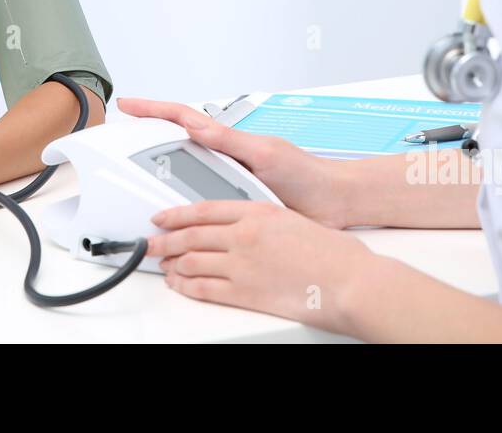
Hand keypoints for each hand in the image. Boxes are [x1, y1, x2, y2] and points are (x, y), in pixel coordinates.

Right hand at [116, 97, 357, 228]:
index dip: (153, 110)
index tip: (128, 105)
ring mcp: (228, 179)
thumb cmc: (306, 173)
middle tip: (119, 141)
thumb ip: (230, 140)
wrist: (331, 203)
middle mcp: (224, 158)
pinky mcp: (235, 203)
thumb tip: (197, 124)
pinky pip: (200, 201)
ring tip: (134, 180)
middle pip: (175, 144)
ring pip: (184, 174)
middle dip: (146, 138)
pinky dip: (182, 202)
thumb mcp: (266, 152)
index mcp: (228, 140)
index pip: (182, 118)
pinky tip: (172, 212)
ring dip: (160, 174)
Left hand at [149, 200, 379, 336]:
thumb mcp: (293, 221)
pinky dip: (186, 286)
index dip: (177, 214)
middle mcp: (244, 235)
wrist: (350, 281)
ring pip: (192, 261)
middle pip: (191, 235)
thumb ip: (263, 221)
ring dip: (173, 264)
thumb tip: (243, 228)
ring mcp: (242, 264)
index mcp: (257, 211)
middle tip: (151, 242)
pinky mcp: (244, 292)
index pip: (204, 209)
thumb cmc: (333, 253)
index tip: (163, 217)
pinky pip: (204, 288)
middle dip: (166, 239)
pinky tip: (180, 285)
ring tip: (163, 265)